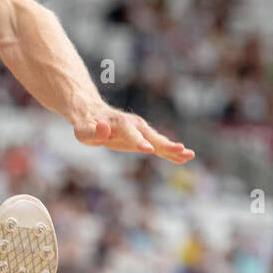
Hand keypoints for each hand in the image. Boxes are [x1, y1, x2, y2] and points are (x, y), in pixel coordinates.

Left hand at [72, 104, 194, 163]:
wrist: (94, 114)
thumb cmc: (86, 125)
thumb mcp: (83, 130)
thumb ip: (92, 131)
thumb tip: (103, 128)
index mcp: (120, 124)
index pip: (131, 134)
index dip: (139, 141)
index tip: (148, 150)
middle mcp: (135, 125)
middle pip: (152, 136)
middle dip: (166, 144)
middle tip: (182, 150)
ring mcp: (142, 131)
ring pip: (159, 140)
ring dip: (174, 148)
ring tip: (190, 155)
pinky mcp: (145, 138)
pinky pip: (159, 146)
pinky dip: (171, 152)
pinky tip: (184, 158)